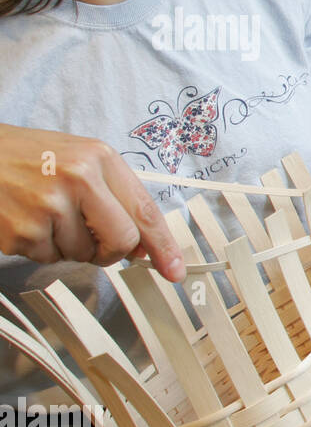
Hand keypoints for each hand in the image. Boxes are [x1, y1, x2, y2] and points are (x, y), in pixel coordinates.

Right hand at [0, 124, 185, 281]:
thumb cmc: (31, 158)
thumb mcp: (81, 161)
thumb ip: (116, 197)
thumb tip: (143, 246)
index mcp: (99, 159)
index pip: (144, 210)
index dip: (163, 245)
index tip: (173, 268)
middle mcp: (78, 180)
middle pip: (121, 241)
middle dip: (111, 251)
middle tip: (92, 239)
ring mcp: (48, 207)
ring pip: (83, 254)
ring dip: (69, 245)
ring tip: (46, 214)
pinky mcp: (22, 231)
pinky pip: (49, 258)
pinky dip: (41, 247)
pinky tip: (28, 219)